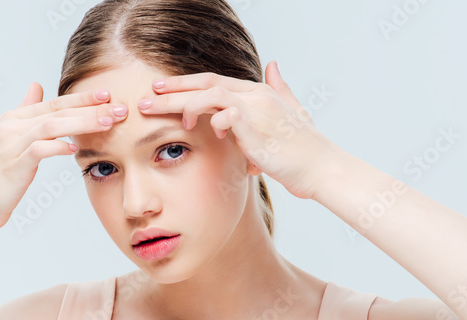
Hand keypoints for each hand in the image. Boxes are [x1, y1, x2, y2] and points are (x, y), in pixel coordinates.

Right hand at [0, 82, 127, 233]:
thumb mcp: (10, 138)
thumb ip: (26, 111)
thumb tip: (36, 86)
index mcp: (13, 117)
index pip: (54, 103)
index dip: (82, 98)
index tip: (108, 95)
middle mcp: (11, 126)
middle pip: (57, 111)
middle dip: (91, 108)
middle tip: (119, 107)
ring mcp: (10, 145)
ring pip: (51, 126)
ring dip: (82, 123)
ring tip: (107, 123)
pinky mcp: (13, 165)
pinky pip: (38, 150)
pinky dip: (57, 147)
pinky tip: (75, 149)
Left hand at [137, 61, 338, 199]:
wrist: (320, 168)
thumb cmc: (302, 149)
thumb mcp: (291, 112)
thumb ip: (279, 88)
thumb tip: (274, 65)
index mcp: (258, 92)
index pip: (213, 81)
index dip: (186, 84)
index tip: (161, 90)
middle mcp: (256, 94)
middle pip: (205, 84)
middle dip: (172, 89)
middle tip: (146, 96)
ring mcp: (256, 107)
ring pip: (208, 95)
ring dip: (178, 103)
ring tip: (154, 111)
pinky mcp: (256, 124)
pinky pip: (224, 114)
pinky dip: (210, 121)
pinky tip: (201, 132)